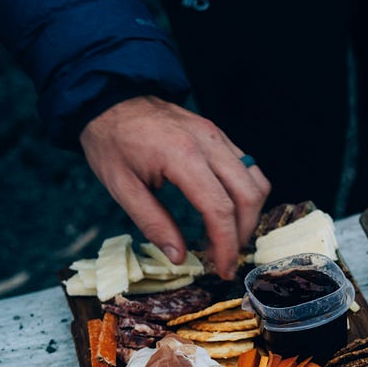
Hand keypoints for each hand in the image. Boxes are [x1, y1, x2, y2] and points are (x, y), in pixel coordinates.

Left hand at [79, 96, 271, 278]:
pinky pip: (250, 168)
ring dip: (250, 214)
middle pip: (248, 196)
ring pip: (257, 182)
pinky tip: (228, 209)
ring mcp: (219, 137)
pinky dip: (247, 194)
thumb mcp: (121, 187)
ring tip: (228, 234)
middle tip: (225, 256)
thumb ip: (153, 223)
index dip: (226, 245)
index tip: (222, 269)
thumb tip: (179, 257)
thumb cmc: (111, 142)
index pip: (220, 209)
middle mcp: (209, 144)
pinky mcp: (221, 136)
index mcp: (182, 157)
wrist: (110, 98)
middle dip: (243, 233)